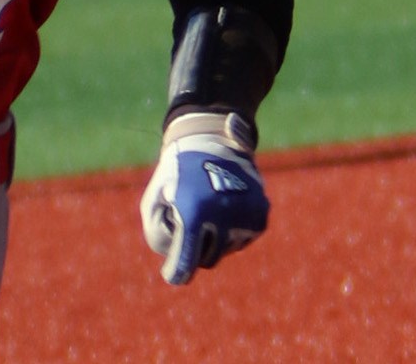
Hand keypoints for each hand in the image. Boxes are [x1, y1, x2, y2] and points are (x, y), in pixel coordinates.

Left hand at [138, 111, 267, 284]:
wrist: (212, 140)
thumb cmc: (175, 175)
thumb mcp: (155, 201)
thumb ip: (159, 237)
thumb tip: (181, 268)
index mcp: (194, 212)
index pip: (187, 259)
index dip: (177, 271)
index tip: (175, 276)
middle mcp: (224, 216)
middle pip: (207, 259)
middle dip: (195, 246)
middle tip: (189, 219)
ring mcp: (246, 216)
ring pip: (226, 250)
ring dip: (214, 238)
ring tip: (208, 208)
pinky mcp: (260, 217)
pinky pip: (241, 239)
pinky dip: (231, 230)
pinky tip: (223, 208)